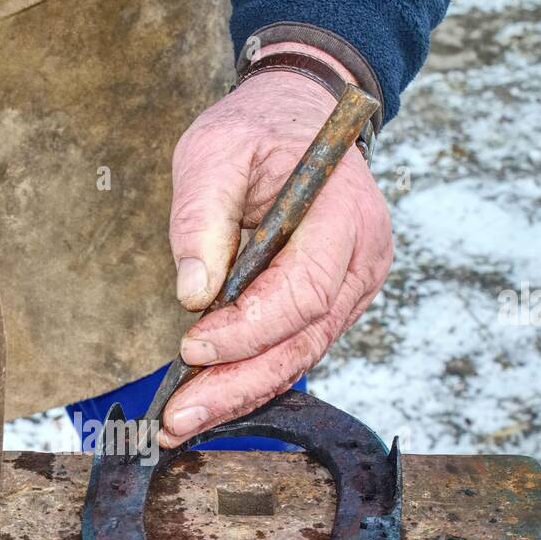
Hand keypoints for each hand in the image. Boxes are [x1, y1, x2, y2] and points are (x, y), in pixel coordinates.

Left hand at [161, 46, 392, 446]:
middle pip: (302, 341)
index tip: (190, 347)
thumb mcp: (215, 150)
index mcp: (345, 215)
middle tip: (179, 419)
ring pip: (299, 356)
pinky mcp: (332, 304)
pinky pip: (293, 349)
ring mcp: (352, 288)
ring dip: (239, 393)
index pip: (303, 292)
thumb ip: (202, 216)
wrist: (301, 116)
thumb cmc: (259, 129)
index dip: (248, 329)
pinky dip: (249, 377)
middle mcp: (361, 261)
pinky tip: (207, 401)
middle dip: (237, 385)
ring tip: (183, 423)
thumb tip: (193, 293)